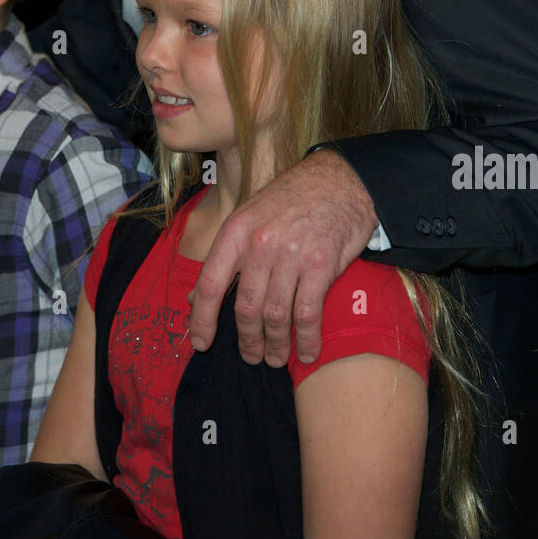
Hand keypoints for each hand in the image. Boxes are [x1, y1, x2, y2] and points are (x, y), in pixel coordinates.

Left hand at [189, 150, 377, 367]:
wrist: (341, 180)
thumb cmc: (293, 200)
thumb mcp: (250, 216)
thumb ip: (225, 257)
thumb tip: (195, 297)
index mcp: (237, 230)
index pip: (210, 283)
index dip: (202, 319)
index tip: (200, 343)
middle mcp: (260, 243)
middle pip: (245, 306)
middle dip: (247, 339)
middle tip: (251, 356)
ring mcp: (291, 254)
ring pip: (275, 315)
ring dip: (275, 344)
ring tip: (276, 358)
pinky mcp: (321, 264)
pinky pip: (307, 313)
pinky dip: (307, 339)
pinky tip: (307, 352)